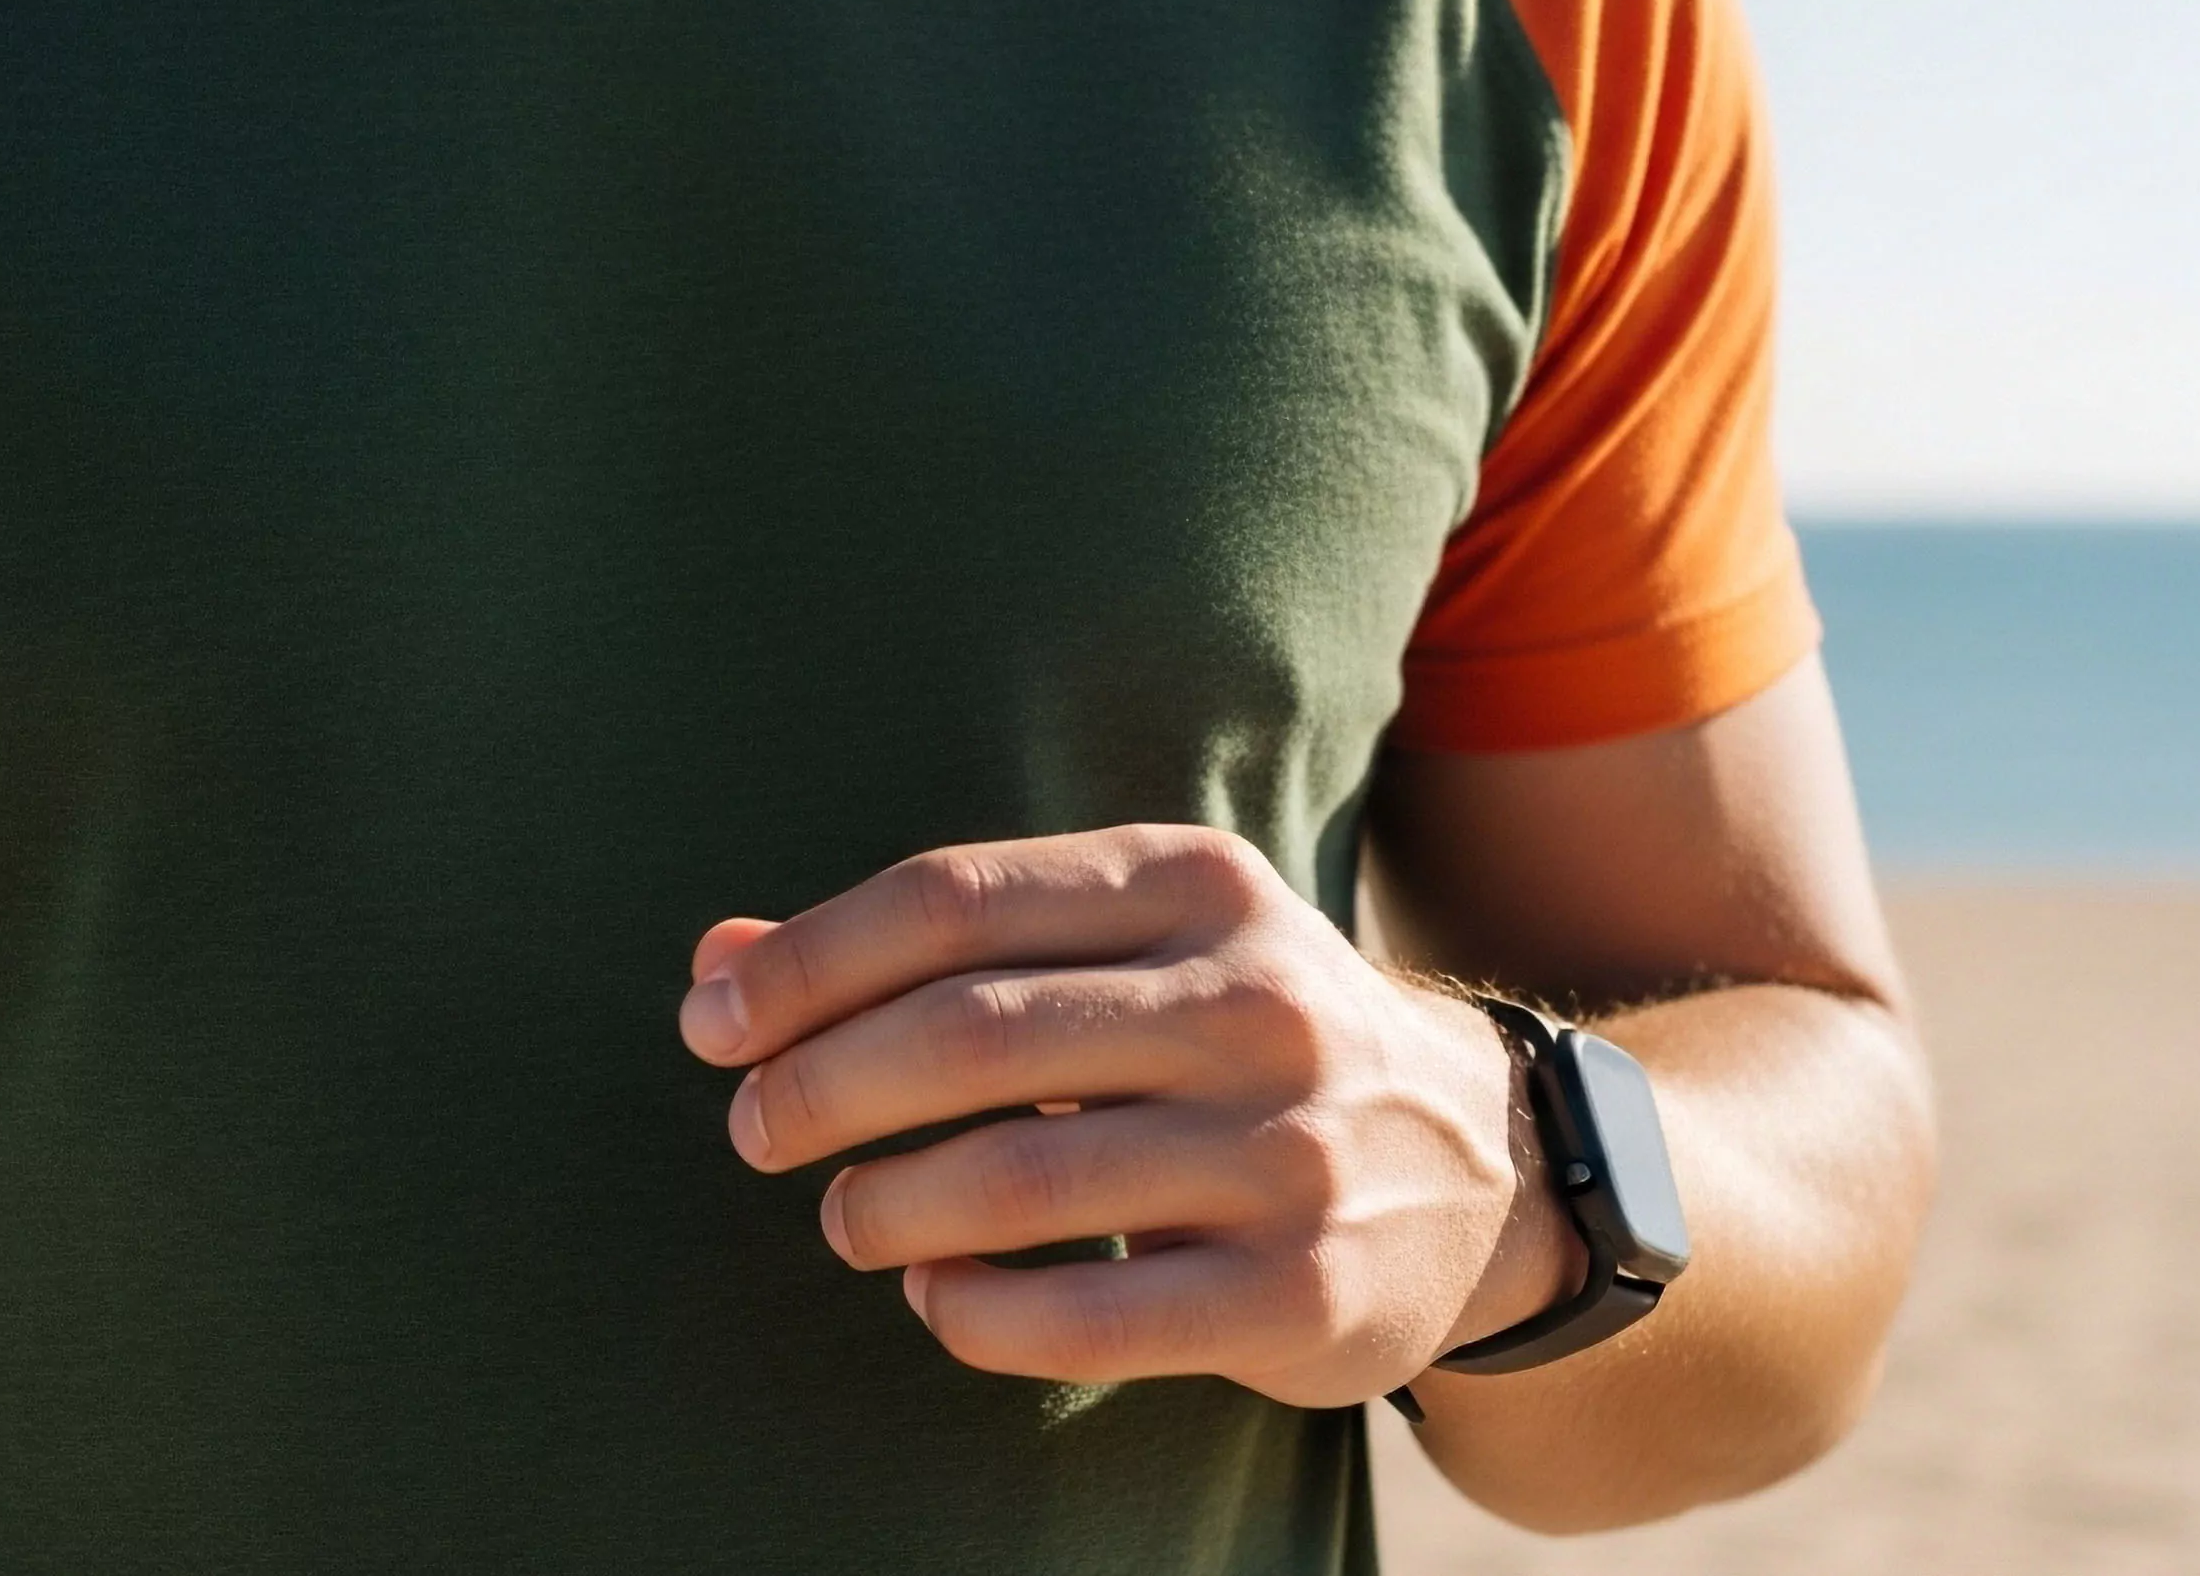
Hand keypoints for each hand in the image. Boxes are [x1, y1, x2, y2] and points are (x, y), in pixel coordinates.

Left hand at [677, 825, 1582, 1407]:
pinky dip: (971, 1311)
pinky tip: (935, 1293)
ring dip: (881, 1205)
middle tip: (753, 1130)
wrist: (1488, 1166)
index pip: (951, 900)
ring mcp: (1287, 1151)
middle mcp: (1252, 1002)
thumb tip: (716, 961)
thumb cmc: (1236, 1039)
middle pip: (968, 1033)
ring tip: (842, 1217)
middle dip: (820, 1086)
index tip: (711, 1024)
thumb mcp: (1119, 950)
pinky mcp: (1300, 1293)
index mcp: (1194, 884)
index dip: (806, 964)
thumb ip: (927, 950)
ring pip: (1014, 1180)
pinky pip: (1086, 1315)